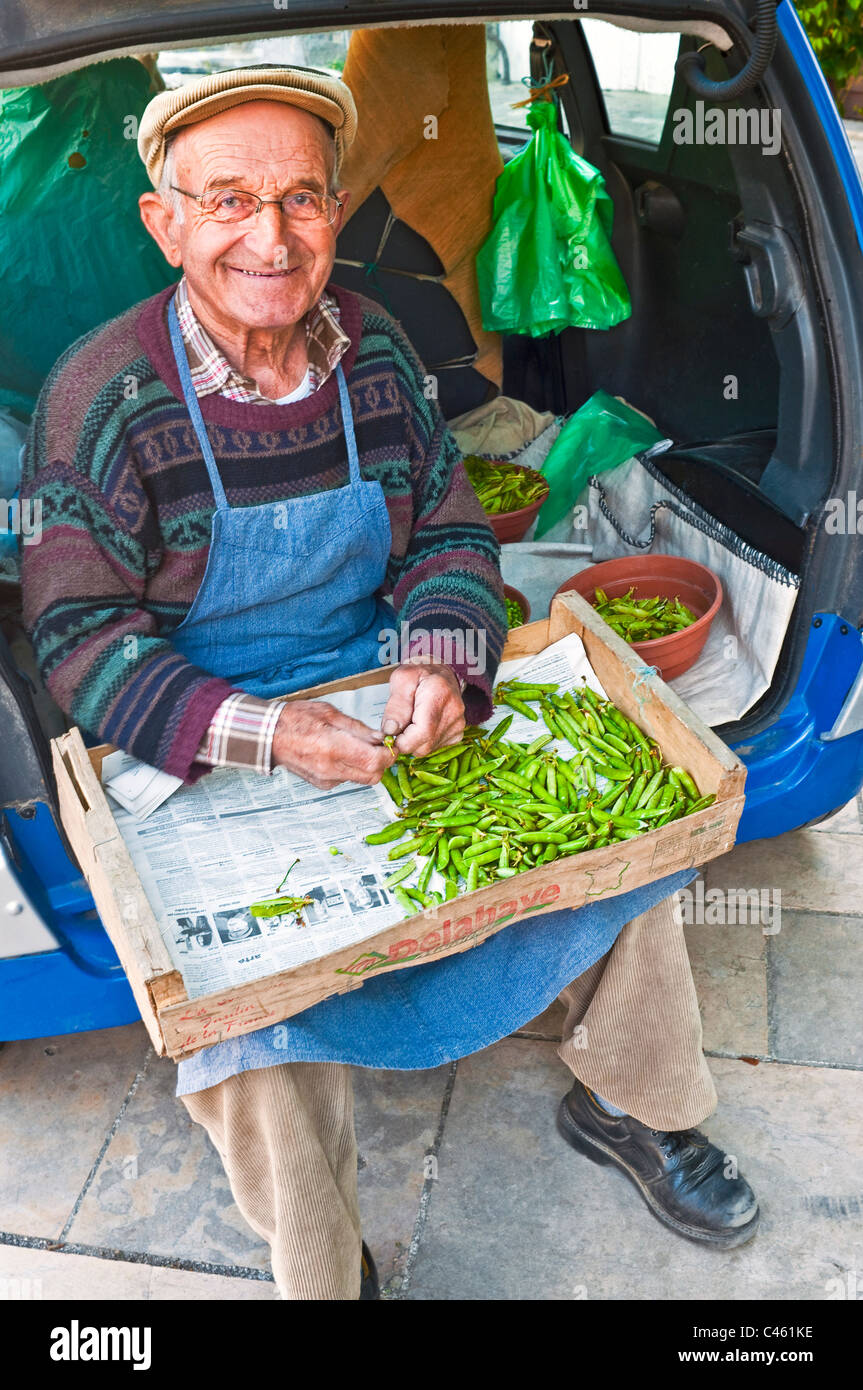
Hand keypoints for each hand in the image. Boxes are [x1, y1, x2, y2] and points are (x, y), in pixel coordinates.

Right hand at [271, 700, 394, 788]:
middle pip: (373, 776)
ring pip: (362, 779)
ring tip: (357, 746)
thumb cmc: (296, 719)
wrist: (269, 736)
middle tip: (378, 746)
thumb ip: (358, 728)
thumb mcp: (330, 713)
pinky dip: (352, 768)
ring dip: (367, 765)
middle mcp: (330, 768)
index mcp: (333, 747)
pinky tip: (341, 753)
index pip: (374, 762)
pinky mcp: (323, 784)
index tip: (390, 744)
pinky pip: (348, 779)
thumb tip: (380, 738)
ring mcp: (326, 779)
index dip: (389, 755)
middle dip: (382, 762)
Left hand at [381, 663, 464, 757]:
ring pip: (427, 749)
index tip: (390, 733)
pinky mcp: (457, 734)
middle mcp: (454, 712)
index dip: (402, 740)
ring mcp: (458, 725)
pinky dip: (423, 741)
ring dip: (414, 741)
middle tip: (400, 723)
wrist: (441, 675)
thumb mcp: (401, 680)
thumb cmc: (419, 675)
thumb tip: (391, 730)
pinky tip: (422, 724)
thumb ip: (395, 706)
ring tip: (412, 720)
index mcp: (439, 694)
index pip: (422, 732)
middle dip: (405, 740)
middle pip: (424, 745)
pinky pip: (434, 747)